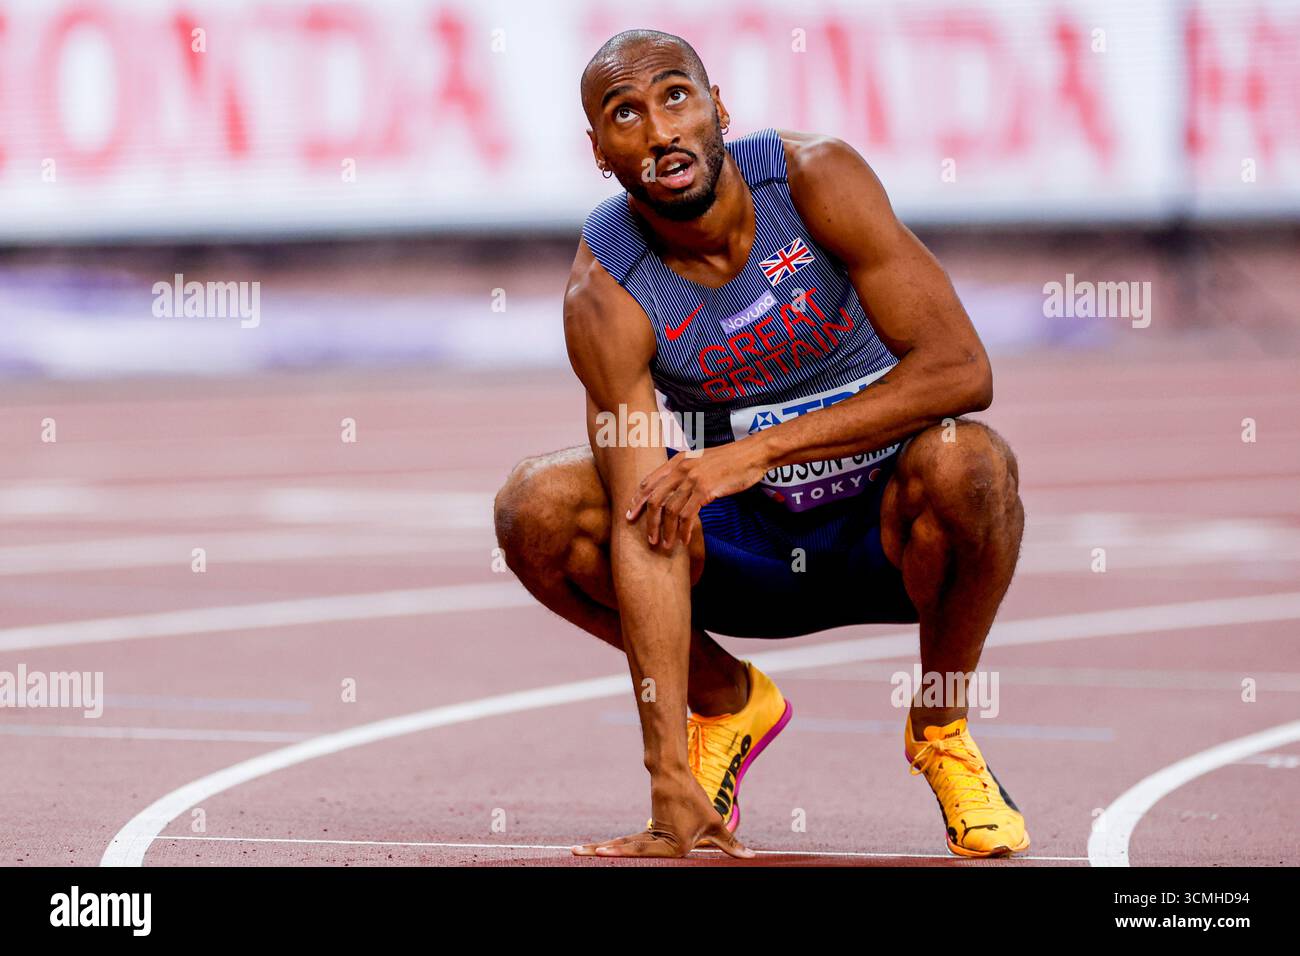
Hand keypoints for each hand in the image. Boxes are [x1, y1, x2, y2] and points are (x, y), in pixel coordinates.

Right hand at [571, 778, 755, 858]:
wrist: (675, 776)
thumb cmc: (696, 802)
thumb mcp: (715, 824)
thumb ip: (730, 844)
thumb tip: (751, 857)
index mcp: (673, 846)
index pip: (646, 853)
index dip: (621, 852)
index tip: (601, 850)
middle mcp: (657, 843)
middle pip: (627, 850)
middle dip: (603, 852)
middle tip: (578, 852)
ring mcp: (647, 835)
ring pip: (622, 846)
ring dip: (600, 849)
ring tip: (577, 851)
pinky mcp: (644, 831)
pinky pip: (627, 843)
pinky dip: (612, 848)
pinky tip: (594, 851)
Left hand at [626, 442, 767, 549]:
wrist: (752, 454)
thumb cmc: (729, 460)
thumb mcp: (700, 461)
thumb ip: (684, 472)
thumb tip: (673, 490)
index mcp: (677, 461)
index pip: (648, 482)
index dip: (637, 500)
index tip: (631, 515)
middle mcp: (681, 469)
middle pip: (654, 499)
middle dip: (649, 522)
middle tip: (649, 538)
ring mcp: (693, 479)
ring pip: (670, 510)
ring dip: (666, 531)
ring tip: (666, 545)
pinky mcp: (706, 489)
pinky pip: (688, 515)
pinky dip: (683, 531)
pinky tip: (684, 540)